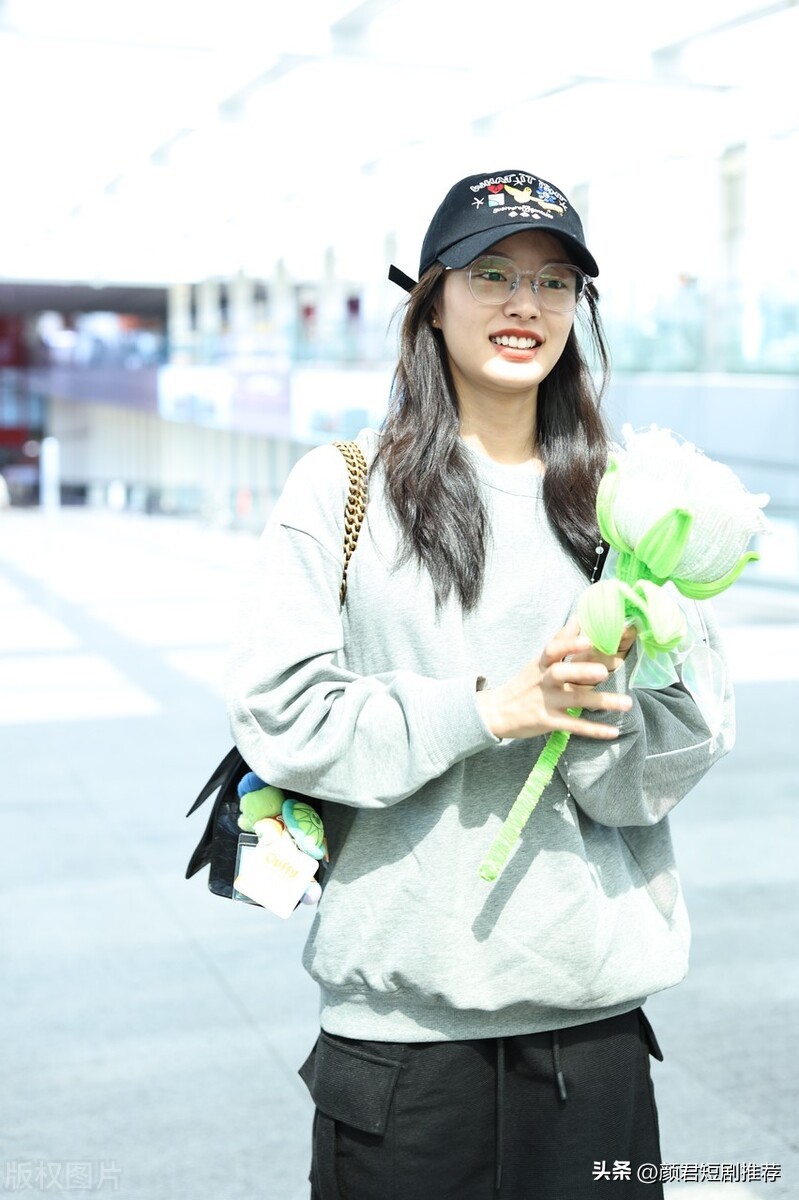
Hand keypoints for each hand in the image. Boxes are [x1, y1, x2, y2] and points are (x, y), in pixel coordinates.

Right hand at [475, 617, 632, 741]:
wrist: (496, 712)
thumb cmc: (524, 684)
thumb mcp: (538, 661)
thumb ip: (561, 640)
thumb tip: (578, 617)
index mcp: (542, 664)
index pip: (553, 649)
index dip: (569, 644)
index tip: (588, 639)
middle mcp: (544, 681)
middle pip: (560, 673)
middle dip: (581, 671)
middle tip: (603, 671)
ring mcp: (546, 702)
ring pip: (574, 701)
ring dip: (601, 702)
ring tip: (627, 703)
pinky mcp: (548, 722)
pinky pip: (573, 726)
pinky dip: (593, 730)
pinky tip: (613, 732)